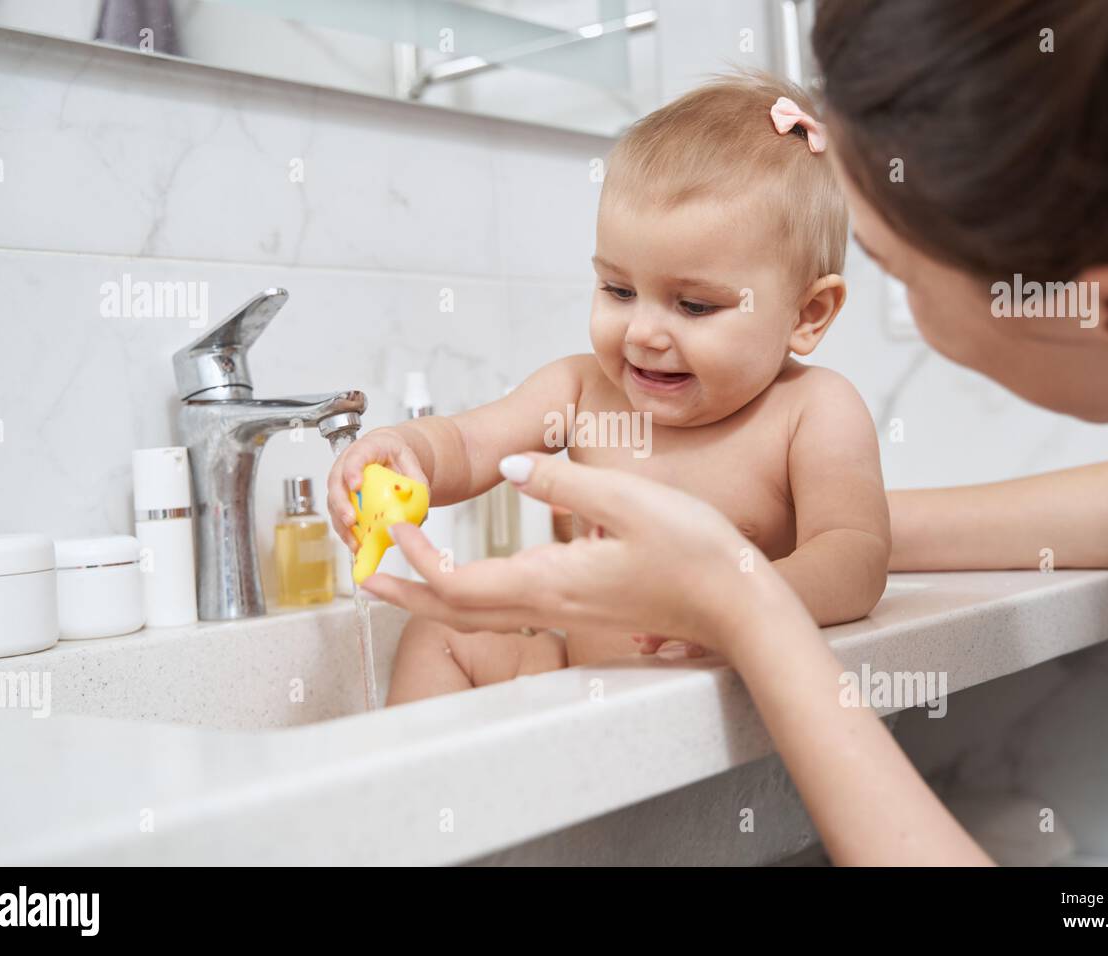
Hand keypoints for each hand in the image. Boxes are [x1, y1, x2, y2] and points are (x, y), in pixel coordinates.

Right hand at [327, 428, 428, 549]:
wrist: (386, 454)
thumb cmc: (394, 456)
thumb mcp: (409, 460)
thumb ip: (416, 478)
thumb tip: (421, 502)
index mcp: (364, 450)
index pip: (355, 458)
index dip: (352, 471)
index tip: (356, 485)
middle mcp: (345, 465)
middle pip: (336, 483)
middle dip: (341, 504)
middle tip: (350, 520)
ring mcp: (341, 483)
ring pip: (333, 503)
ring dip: (341, 524)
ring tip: (354, 542)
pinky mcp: (341, 500)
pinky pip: (339, 517)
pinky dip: (347, 533)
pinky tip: (357, 546)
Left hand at [361, 452, 786, 657]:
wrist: (739, 605)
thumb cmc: (696, 556)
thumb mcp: (628, 500)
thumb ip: (561, 482)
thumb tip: (510, 465)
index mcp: (552, 580)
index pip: (461, 583)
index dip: (418, 562)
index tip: (392, 532)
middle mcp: (553, 604)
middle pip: (460, 610)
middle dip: (408, 593)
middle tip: (368, 577)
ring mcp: (570, 612)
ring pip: (484, 614)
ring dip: (436, 596)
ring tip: (406, 578)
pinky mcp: (586, 609)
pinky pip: (512, 610)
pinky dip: (475, 596)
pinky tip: (479, 579)